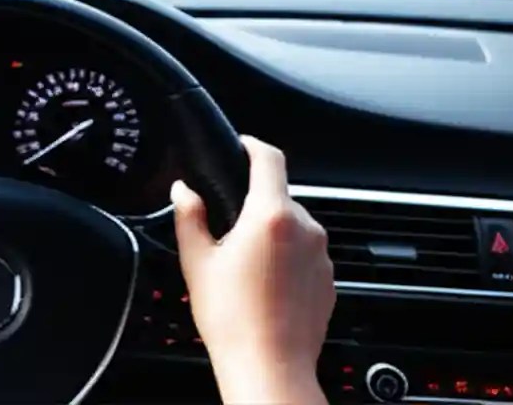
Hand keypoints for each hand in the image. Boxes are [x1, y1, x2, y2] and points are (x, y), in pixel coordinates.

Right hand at [171, 136, 333, 404]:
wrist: (269, 367)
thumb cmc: (233, 319)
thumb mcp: (197, 261)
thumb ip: (189, 216)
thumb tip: (183, 192)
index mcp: (271, 216)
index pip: (269, 158)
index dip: (253, 144)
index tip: (242, 145)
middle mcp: (306, 229)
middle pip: (279, 196)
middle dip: (254, 205)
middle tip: (226, 231)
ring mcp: (322, 255)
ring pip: (293, 226)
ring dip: (271, 234)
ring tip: (244, 267)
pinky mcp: (329, 278)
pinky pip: (305, 253)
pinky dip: (286, 259)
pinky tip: (263, 285)